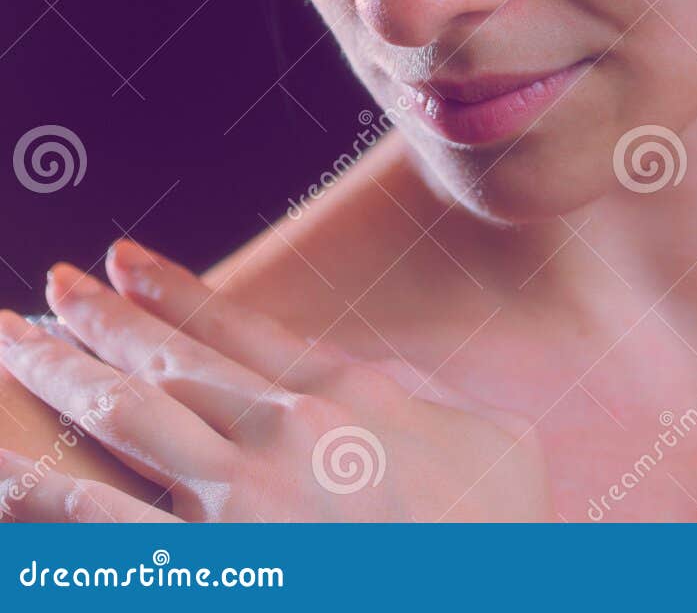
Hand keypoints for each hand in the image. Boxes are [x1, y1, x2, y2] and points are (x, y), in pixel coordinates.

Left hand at [0, 241, 550, 521]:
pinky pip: (99, 533)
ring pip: (121, 427)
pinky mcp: (210, 572)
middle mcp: (285, 435)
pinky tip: (5, 470)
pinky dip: (41, 498)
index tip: (122, 259)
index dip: (175, 290)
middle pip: (166, 365)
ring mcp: (240, 508)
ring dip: (55, 379)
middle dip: (98, 322)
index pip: (242, 327)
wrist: (502, 598)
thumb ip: (426, 397)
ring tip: (9, 344)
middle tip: (43, 291)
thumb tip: (367, 373)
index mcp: (354, 396)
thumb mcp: (498, 441)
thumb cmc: (505, 538)